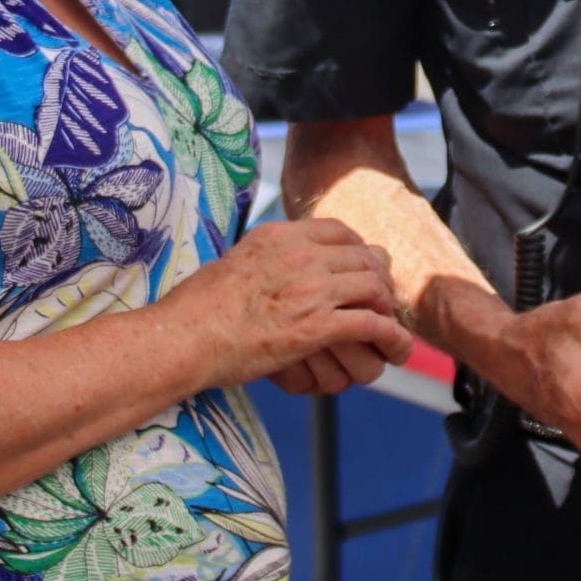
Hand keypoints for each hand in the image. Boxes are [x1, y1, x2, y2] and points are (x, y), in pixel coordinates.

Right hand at [163, 219, 411, 392]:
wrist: (184, 337)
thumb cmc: (197, 308)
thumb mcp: (233, 262)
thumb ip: (262, 257)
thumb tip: (269, 262)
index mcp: (279, 236)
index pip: (338, 230)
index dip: (358, 247)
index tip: (364, 264)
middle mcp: (300, 255)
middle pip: (363, 255)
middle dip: (380, 276)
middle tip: (386, 297)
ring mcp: (311, 289)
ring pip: (374, 286)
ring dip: (388, 307)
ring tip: (391, 325)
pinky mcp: (317, 326)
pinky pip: (372, 325)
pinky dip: (391, 338)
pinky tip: (396, 351)